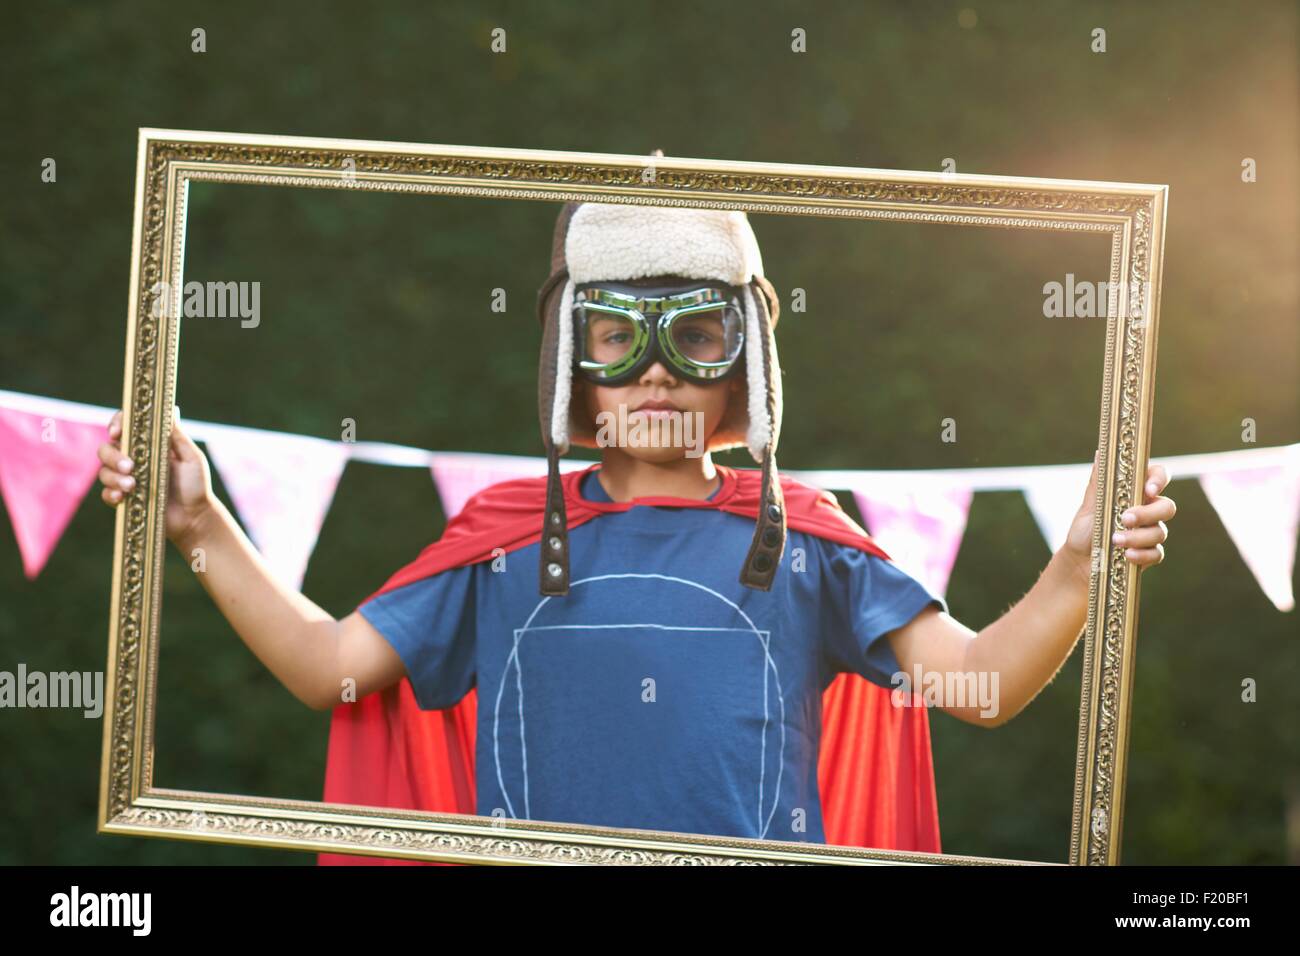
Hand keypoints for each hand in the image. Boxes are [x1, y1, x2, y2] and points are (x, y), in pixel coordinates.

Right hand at [98, 406, 216, 546]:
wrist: (195, 517)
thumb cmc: (196, 485)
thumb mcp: (191, 458)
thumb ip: (178, 437)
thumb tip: (171, 409)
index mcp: (148, 445)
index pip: (125, 427)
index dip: (116, 424)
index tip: (117, 432)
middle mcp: (134, 459)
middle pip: (107, 448)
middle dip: (113, 456)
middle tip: (130, 467)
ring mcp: (127, 479)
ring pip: (103, 471)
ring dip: (113, 477)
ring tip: (132, 486)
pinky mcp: (124, 498)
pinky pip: (106, 493)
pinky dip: (110, 494)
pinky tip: (122, 497)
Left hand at [1062, 450, 1175, 578]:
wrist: (1079, 560)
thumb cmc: (1086, 530)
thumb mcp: (1090, 506)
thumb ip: (1099, 482)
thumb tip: (1100, 453)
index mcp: (1136, 492)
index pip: (1158, 476)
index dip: (1159, 480)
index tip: (1148, 490)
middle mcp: (1148, 510)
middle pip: (1167, 507)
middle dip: (1148, 513)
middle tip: (1126, 519)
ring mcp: (1151, 532)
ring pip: (1160, 532)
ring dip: (1138, 536)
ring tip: (1115, 540)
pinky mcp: (1150, 554)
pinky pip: (1157, 553)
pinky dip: (1142, 555)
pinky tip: (1127, 555)